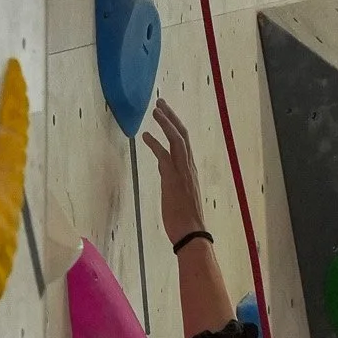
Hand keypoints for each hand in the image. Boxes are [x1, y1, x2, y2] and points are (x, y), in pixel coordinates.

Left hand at [142, 98, 207, 246]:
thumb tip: (166, 172)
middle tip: (161, 103)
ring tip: (155, 109)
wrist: (191, 234)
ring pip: (177, 140)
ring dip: (166, 123)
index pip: (185, 144)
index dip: (176, 127)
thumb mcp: (180, 197)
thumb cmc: (186, 222)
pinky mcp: (173, 178)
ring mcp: (182, 172)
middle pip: (182, 135)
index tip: (167, 116)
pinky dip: (155, 143)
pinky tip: (145, 135)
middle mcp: (189, 168)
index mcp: (191, 172)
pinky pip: (165, 155)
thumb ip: (173, 181)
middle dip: (171, 118)